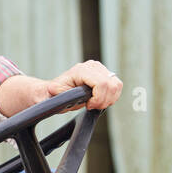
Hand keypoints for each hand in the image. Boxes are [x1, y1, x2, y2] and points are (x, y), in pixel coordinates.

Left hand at [0, 60, 122, 115]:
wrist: (56, 91)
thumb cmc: (55, 94)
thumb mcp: (54, 94)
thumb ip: (58, 92)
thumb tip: (55, 89)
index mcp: (81, 70)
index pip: (102, 84)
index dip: (98, 98)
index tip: (88, 106)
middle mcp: (93, 66)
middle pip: (112, 85)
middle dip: (103, 100)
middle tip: (92, 106)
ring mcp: (101, 69)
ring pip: (116, 86)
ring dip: (108, 99)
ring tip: (95, 104)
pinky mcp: (106, 74)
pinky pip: (117, 86)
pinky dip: (111, 97)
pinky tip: (99, 100)